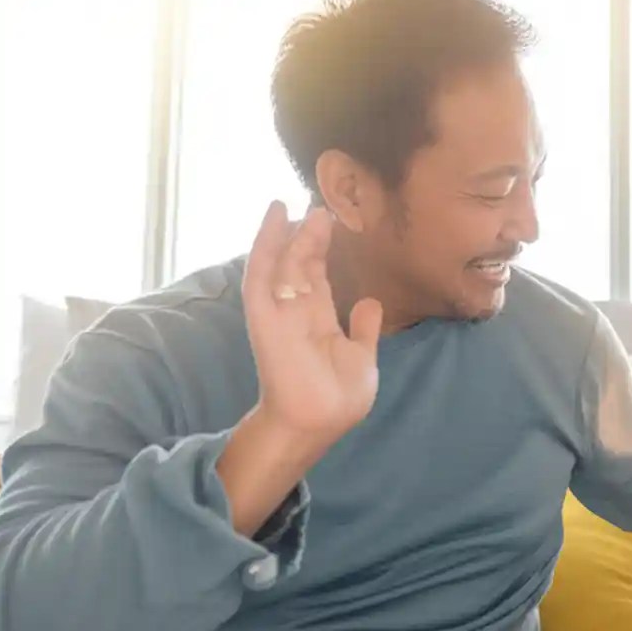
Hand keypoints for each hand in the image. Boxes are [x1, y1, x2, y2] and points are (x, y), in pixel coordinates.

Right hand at [242, 201, 383, 450]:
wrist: (317, 423)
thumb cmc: (337, 398)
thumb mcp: (361, 357)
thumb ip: (363, 329)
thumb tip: (370, 301)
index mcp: (317, 321)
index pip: (317, 277)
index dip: (322, 251)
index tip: (332, 222)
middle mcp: (297, 312)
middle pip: (301, 265)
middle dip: (309, 237)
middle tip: (322, 207)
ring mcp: (279, 312)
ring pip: (282, 263)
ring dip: (290, 234)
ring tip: (301, 207)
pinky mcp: (265, 316)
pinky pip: (261, 274)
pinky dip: (265, 244)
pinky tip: (275, 218)